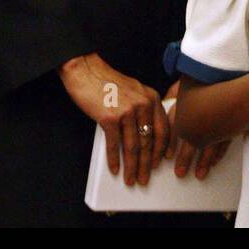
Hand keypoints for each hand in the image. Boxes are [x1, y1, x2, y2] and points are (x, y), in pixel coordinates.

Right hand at [59, 54, 167, 185]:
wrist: (85, 70)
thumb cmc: (107, 81)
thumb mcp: (133, 90)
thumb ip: (142, 108)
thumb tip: (144, 135)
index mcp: (151, 97)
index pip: (163, 129)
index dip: (161, 149)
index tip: (160, 162)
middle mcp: (142, 104)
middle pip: (148, 142)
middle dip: (146, 164)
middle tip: (144, 177)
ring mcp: (126, 111)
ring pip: (133, 147)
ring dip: (132, 166)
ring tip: (130, 178)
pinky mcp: (110, 117)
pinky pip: (114, 144)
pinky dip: (114, 159)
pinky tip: (115, 168)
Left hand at [163, 80, 229, 179]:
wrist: (244, 74)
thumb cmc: (222, 72)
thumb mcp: (199, 77)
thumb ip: (188, 88)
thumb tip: (173, 95)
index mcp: (186, 97)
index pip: (171, 122)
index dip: (169, 140)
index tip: (167, 155)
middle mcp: (196, 111)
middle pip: (186, 138)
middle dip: (183, 157)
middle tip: (180, 173)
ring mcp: (212, 121)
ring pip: (203, 147)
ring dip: (201, 162)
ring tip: (198, 175)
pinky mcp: (229, 127)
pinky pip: (220, 145)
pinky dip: (217, 155)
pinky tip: (213, 163)